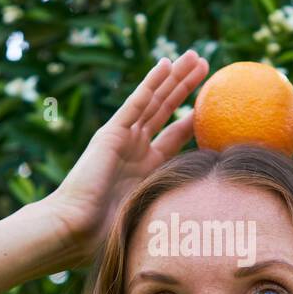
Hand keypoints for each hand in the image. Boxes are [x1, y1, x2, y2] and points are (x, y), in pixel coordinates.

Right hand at [39, 49, 208, 267]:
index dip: (194, 117)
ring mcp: (122, 138)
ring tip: (195, 57)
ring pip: (154, 100)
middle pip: (166, 109)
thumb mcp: (154, 216)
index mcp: (146, 168)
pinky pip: (135, 103)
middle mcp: (134, 148)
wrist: (74, 232)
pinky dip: (151, 82)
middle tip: (207, 65)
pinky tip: (167, 64)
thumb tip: (218, 221)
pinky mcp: (110, 134)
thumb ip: (178, 206)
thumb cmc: (109, 236)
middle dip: (186, 87)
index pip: (175, 135)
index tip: (217, 104)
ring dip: (175, 77)